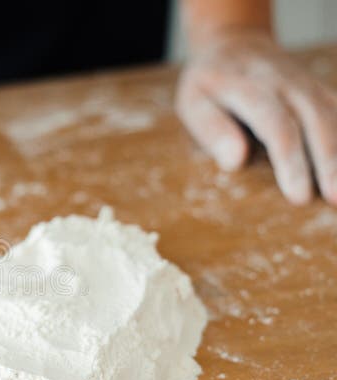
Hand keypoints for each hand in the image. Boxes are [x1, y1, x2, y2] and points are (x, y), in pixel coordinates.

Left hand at [176, 29, 336, 204]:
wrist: (235, 44)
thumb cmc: (209, 85)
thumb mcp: (193, 102)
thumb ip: (212, 129)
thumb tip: (235, 161)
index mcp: (249, 85)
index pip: (275, 123)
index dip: (289, 160)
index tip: (298, 195)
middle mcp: (285, 81)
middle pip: (313, 120)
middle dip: (326, 161)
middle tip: (333, 198)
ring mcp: (307, 84)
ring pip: (333, 115)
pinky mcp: (320, 90)